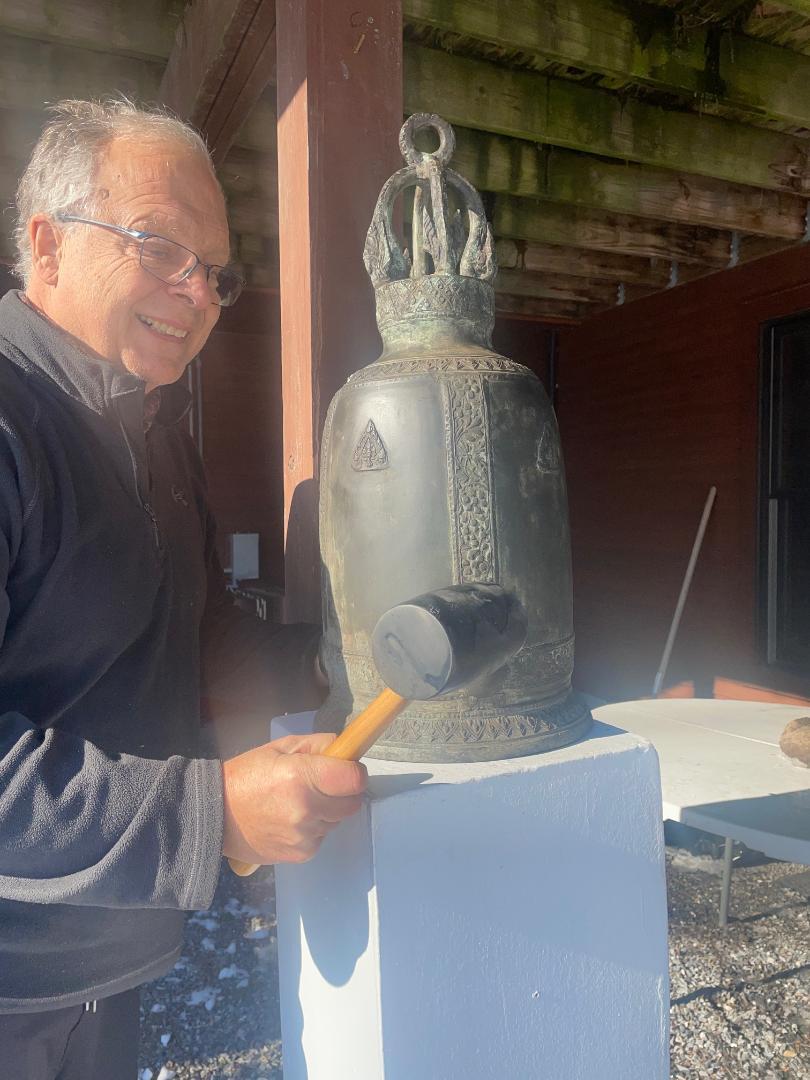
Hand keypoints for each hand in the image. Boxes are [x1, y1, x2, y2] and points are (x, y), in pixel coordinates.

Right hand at [221, 732, 366, 865]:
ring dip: (327, 811)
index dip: (354, 772)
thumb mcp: (281, 748)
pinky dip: (313, 829)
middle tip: (323, 784)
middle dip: (343, 792)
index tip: (345, 769)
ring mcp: (304, 835)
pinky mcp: (300, 854)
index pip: (355, 779)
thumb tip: (345, 748)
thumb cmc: (246, 776)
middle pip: (352, 803)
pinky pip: (321, 837)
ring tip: (298, 803)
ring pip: (336, 821)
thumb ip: (317, 744)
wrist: (215, 815)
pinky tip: (290, 820)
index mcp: (301, 776)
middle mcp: (306, 809)